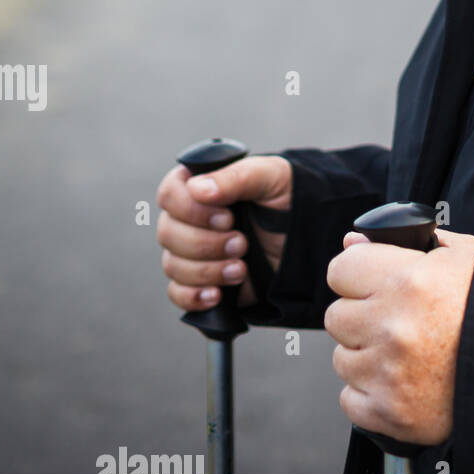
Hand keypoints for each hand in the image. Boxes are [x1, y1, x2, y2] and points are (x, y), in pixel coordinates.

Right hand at [156, 154, 292, 313]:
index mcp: (199, 185)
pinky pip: (177, 293)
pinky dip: (193, 296)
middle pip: (168, 234)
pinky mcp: (200, 280)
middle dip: (206, 244)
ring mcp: (191, 250)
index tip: (227, 218)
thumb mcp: (270, 176)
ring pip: (173, 265)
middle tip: (242, 244)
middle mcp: (188, 218)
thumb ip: (236, 178)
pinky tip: (217, 295)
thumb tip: (197, 189)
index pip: (169, 194)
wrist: (306, 234)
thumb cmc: (285, 196)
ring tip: (241, 269)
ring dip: (207, 270)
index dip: (192, 210)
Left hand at [325, 228, 473, 445]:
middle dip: (361, 315)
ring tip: (401, 351)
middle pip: (337, 316)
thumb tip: (354, 243)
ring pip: (342, 359)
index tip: (368, 282)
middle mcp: (392, 326)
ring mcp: (387, 373)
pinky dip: (369, 392)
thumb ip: (404, 240)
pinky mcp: (388, 412)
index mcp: (408, 281)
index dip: (356, 273)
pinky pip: (350, 399)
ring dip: (365, 355)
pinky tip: (398, 380)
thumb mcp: (461, 255)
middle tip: (393, 319)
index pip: (340, 269)